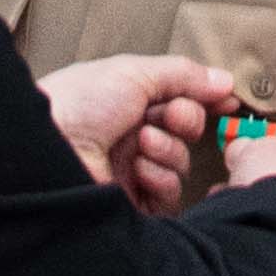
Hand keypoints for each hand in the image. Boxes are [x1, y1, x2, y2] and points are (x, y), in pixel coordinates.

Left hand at [39, 56, 234, 212]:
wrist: (48, 144)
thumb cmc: (80, 101)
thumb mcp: (133, 72)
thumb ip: (182, 74)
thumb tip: (224, 79)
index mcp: (127, 101)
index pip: (178, 99)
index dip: (203, 99)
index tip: (226, 99)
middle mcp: (130, 135)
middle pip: (185, 131)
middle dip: (184, 119)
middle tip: (168, 116)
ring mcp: (131, 171)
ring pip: (181, 163)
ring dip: (168, 149)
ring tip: (142, 142)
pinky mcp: (133, 203)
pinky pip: (170, 194)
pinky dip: (162, 177)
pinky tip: (140, 168)